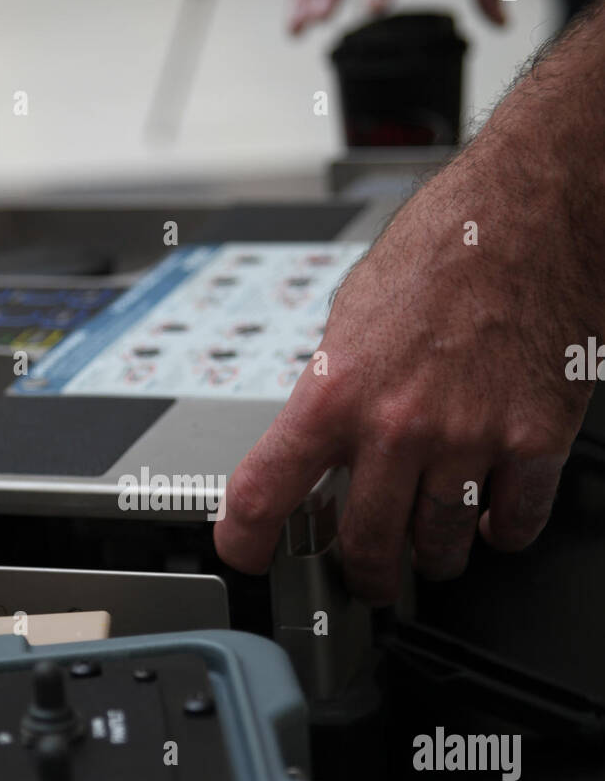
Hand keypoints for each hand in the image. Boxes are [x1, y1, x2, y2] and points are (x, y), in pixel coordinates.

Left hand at [214, 140, 593, 603]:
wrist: (535, 209)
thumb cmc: (446, 244)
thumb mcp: (354, 314)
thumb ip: (337, 389)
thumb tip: (324, 440)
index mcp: (337, 391)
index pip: (266, 492)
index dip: (246, 539)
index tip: (246, 553)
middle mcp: (397, 425)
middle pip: (366, 545)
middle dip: (363, 572)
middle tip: (367, 570)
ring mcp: (469, 438)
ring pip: (439, 546)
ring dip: (432, 555)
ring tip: (432, 539)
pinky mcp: (534, 440)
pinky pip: (512, 523)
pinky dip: (499, 530)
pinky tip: (490, 514)